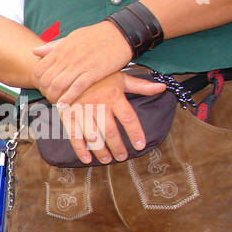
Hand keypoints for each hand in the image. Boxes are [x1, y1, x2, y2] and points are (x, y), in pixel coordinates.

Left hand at [32, 20, 134, 105]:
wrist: (121, 32)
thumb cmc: (97, 35)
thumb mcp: (72, 37)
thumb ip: (53, 46)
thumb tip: (35, 51)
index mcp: (61, 49)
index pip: (39, 70)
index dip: (38, 82)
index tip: (43, 87)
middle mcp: (67, 58)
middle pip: (46, 80)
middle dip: (45, 92)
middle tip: (49, 98)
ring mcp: (80, 65)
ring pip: (58, 85)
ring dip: (55, 97)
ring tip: (56, 102)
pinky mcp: (93, 72)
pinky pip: (76, 88)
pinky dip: (68, 98)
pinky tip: (65, 105)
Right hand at [53, 72, 167, 164]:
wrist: (69, 72)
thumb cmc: (98, 77)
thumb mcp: (121, 78)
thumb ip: (141, 86)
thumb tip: (163, 88)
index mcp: (113, 96)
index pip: (128, 118)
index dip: (135, 133)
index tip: (140, 145)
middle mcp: (98, 104)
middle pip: (110, 131)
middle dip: (117, 147)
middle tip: (122, 157)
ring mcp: (82, 111)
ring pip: (93, 136)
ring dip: (100, 151)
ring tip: (107, 159)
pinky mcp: (68, 116)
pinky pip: (74, 136)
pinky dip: (80, 149)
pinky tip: (86, 159)